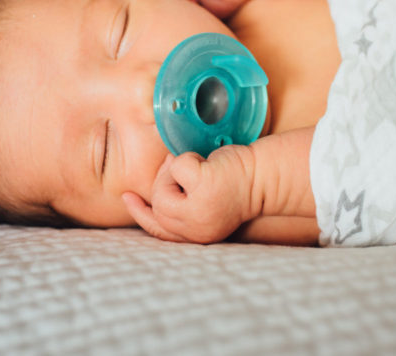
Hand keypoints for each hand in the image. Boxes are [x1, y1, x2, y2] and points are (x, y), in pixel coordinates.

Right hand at [122, 147, 253, 243]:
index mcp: (197, 237)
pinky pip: (178, 167)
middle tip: (182, 168)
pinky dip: (190, 158)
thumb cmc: (238, 184)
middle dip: (164, 182)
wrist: (267, 177)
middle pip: (157, 205)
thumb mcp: (204, 203)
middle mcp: (197, 230)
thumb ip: (181, 204)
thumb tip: (158, 181)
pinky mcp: (204, 187)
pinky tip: (210, 163)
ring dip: (177, 171)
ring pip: (163, 188)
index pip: (159, 231)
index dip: (140, 215)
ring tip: (201, 168)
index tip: (128, 197)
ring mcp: (199, 210)